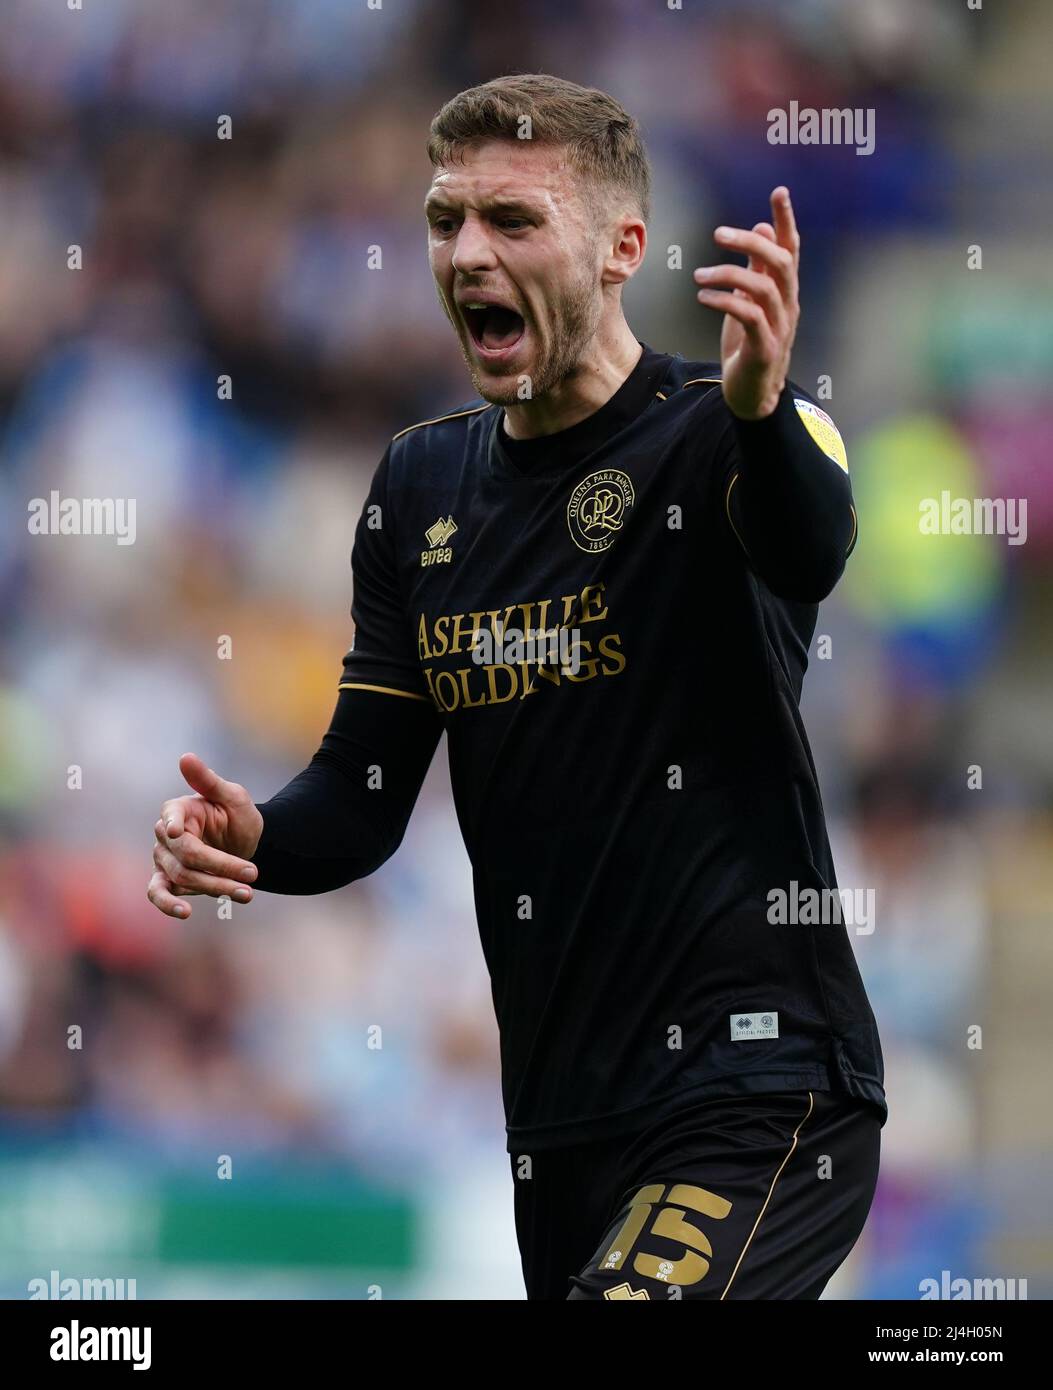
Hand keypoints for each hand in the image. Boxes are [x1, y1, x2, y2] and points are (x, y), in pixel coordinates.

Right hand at [147, 753, 263, 918]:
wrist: (246, 842)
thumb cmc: (237, 814)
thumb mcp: (233, 796)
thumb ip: (209, 781)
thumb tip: (185, 756)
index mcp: (177, 809)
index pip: (171, 817)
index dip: (173, 824)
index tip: (175, 831)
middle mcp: (164, 835)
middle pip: (186, 855)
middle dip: (221, 866)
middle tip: (253, 874)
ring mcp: (164, 859)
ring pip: (182, 877)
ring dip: (216, 887)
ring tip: (247, 894)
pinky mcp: (167, 880)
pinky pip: (159, 893)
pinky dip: (168, 905)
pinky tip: (185, 913)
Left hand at [693, 185, 800, 419]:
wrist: (753, 396)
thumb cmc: (750, 346)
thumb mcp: (751, 302)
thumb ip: (757, 269)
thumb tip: (761, 229)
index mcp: (785, 292)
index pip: (791, 249)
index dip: (786, 221)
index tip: (779, 192)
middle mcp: (788, 305)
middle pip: (781, 262)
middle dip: (751, 243)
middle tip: (718, 233)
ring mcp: (780, 327)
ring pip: (764, 288)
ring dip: (729, 274)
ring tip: (698, 274)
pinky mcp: (765, 349)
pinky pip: (749, 316)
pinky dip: (725, 301)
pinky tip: (703, 296)